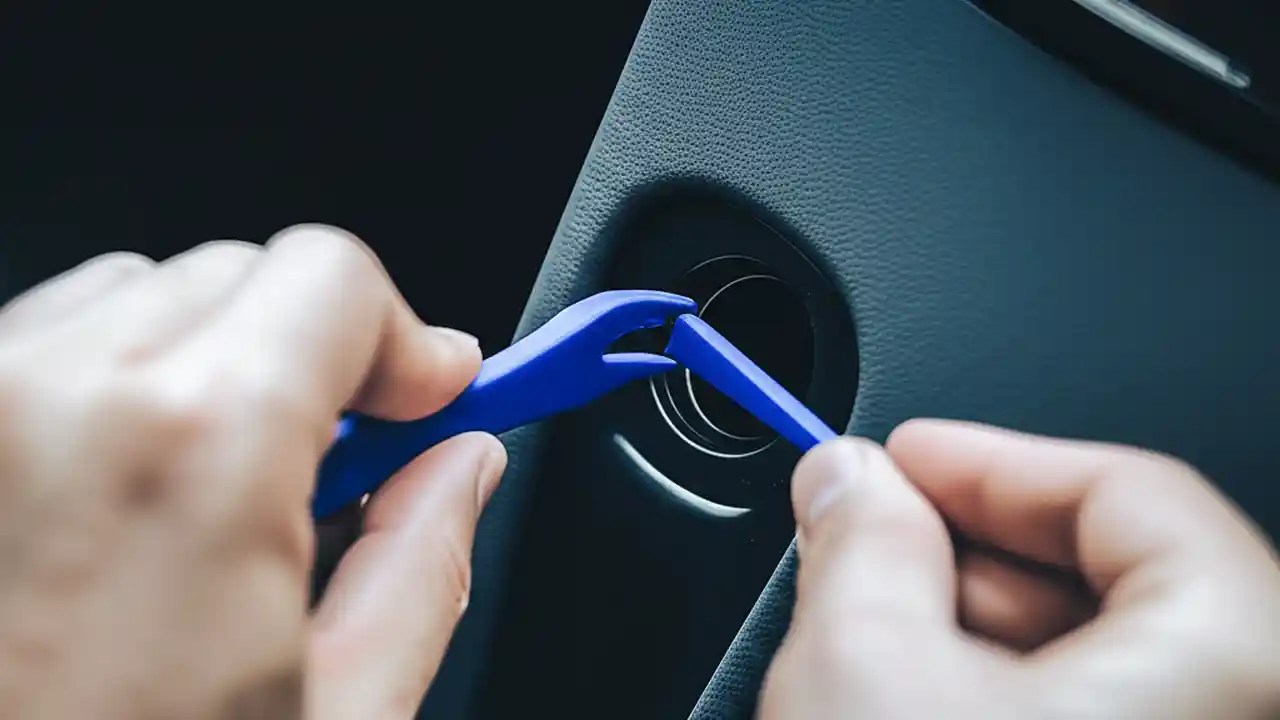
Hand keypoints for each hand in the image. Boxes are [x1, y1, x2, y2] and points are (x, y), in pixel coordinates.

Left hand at [0, 225, 504, 718]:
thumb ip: (422, 567)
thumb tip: (459, 472)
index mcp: (195, 457)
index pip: (333, 278)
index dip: (404, 340)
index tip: (426, 393)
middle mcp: (53, 402)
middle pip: (236, 275)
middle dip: (308, 356)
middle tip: (333, 464)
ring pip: (126, 302)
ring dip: (198, 369)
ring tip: (209, 500)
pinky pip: (27, 356)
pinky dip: (98, 396)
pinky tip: (112, 510)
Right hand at [760, 420, 1279, 718]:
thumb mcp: (862, 669)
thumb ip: (859, 540)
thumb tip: (849, 482)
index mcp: (1239, 665)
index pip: (1130, 494)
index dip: (989, 462)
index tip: (906, 457)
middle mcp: (1250, 716)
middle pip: (1123, 580)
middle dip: (972, 548)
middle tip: (871, 537)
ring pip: (1110, 666)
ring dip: (982, 631)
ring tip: (877, 635)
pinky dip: (1012, 701)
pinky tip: (922, 706)